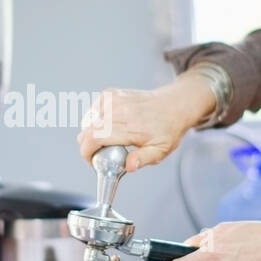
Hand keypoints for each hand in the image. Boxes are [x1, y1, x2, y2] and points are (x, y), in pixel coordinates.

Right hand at [76, 73, 214, 172]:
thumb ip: (142, 159)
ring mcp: (114, 100)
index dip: (86, 152)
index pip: (95, 137)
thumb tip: (128, 166)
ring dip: (90, 134)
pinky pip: (92, 111)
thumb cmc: (167, 128)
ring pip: (88, 121)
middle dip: (87, 146)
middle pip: (87, 130)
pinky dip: (93, 121)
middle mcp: (120, 111)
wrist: (174, 105)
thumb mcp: (160, 151)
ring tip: (106, 140)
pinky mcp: (111, 94)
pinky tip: (105, 126)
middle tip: (99, 154)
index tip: (91, 161)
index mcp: (131, 126)